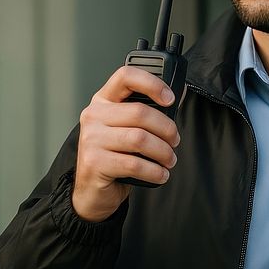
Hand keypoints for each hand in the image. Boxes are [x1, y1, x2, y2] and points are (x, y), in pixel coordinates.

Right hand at [72, 66, 181, 221]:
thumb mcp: (128, 128)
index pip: (125, 76)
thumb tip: (178, 93)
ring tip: (169, 160)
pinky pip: (134, 164)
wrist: (93, 191)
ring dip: (163, 152)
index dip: (152, 83)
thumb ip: (149, 111)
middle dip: (166, 129)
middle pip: (140, 112)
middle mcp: (93, 115)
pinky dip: (154, 171)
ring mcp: (91, 139)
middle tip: (174, 142)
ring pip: (139, 139)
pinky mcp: (94, 162)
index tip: (170, 99)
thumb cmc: (116, 156)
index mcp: (103, 100)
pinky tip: (160, 174)